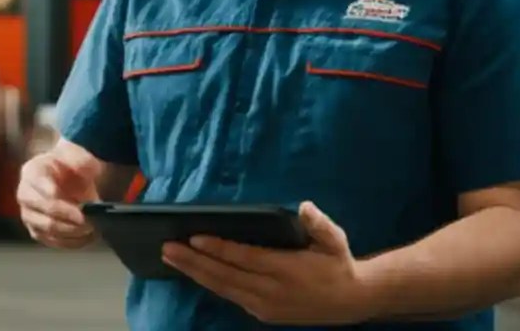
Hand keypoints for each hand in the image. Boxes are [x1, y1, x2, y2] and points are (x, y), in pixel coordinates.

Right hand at [16, 151, 99, 248]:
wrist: (70, 176)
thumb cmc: (72, 165)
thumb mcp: (79, 156)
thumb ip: (83, 165)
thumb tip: (86, 179)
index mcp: (33, 171)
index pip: (39, 183)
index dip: (56, 193)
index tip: (76, 203)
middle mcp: (25, 194)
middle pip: (43, 210)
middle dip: (68, 217)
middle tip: (88, 220)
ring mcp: (29, 214)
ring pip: (47, 229)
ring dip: (71, 231)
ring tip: (90, 229)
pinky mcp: (37, 230)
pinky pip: (52, 241)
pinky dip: (71, 241)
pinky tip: (86, 236)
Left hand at [161, 201, 373, 325]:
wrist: (351, 302)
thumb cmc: (338, 264)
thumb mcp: (335, 241)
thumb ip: (319, 224)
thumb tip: (305, 206)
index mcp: (286, 271)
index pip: (244, 258)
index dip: (218, 249)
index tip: (195, 238)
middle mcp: (271, 291)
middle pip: (225, 276)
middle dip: (194, 262)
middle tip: (168, 248)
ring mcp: (265, 306)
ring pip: (223, 289)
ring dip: (195, 273)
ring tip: (171, 258)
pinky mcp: (263, 314)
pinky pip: (230, 296)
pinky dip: (210, 283)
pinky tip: (194, 271)